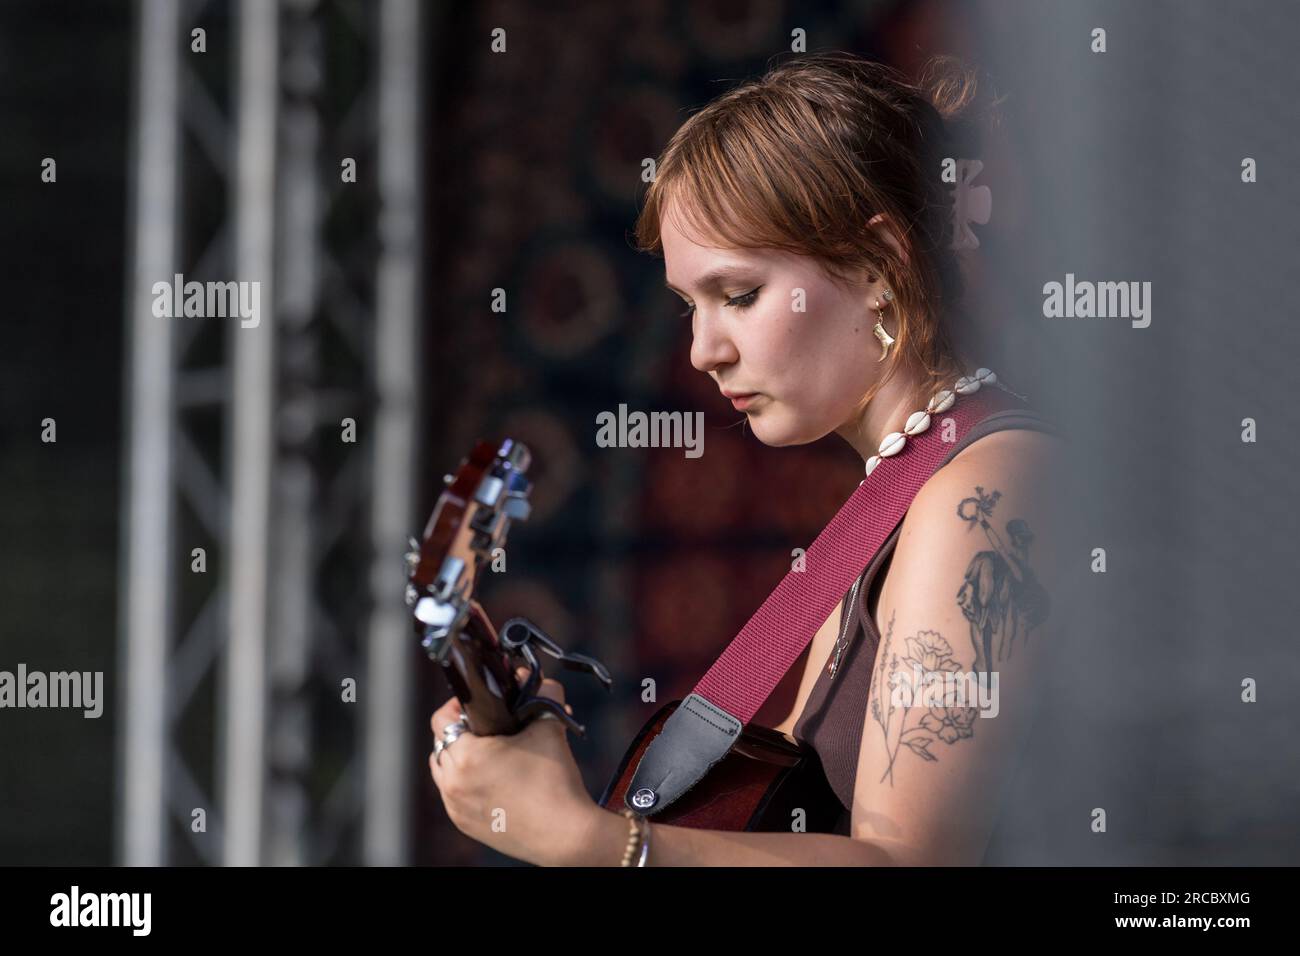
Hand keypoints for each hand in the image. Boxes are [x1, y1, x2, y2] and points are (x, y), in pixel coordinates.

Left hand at [428, 666, 597, 865]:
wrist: (566, 834)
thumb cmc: (555, 783)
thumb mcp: (550, 726)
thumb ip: (544, 692)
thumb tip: (535, 679)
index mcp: (466, 756)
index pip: (443, 718)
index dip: (461, 704)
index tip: (482, 704)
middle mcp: (452, 783)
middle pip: (441, 743)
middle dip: (462, 730)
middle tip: (490, 726)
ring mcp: (455, 807)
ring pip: (443, 770)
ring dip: (459, 757)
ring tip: (489, 752)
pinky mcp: (464, 824)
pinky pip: (453, 794)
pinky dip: (466, 782)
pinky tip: (492, 778)